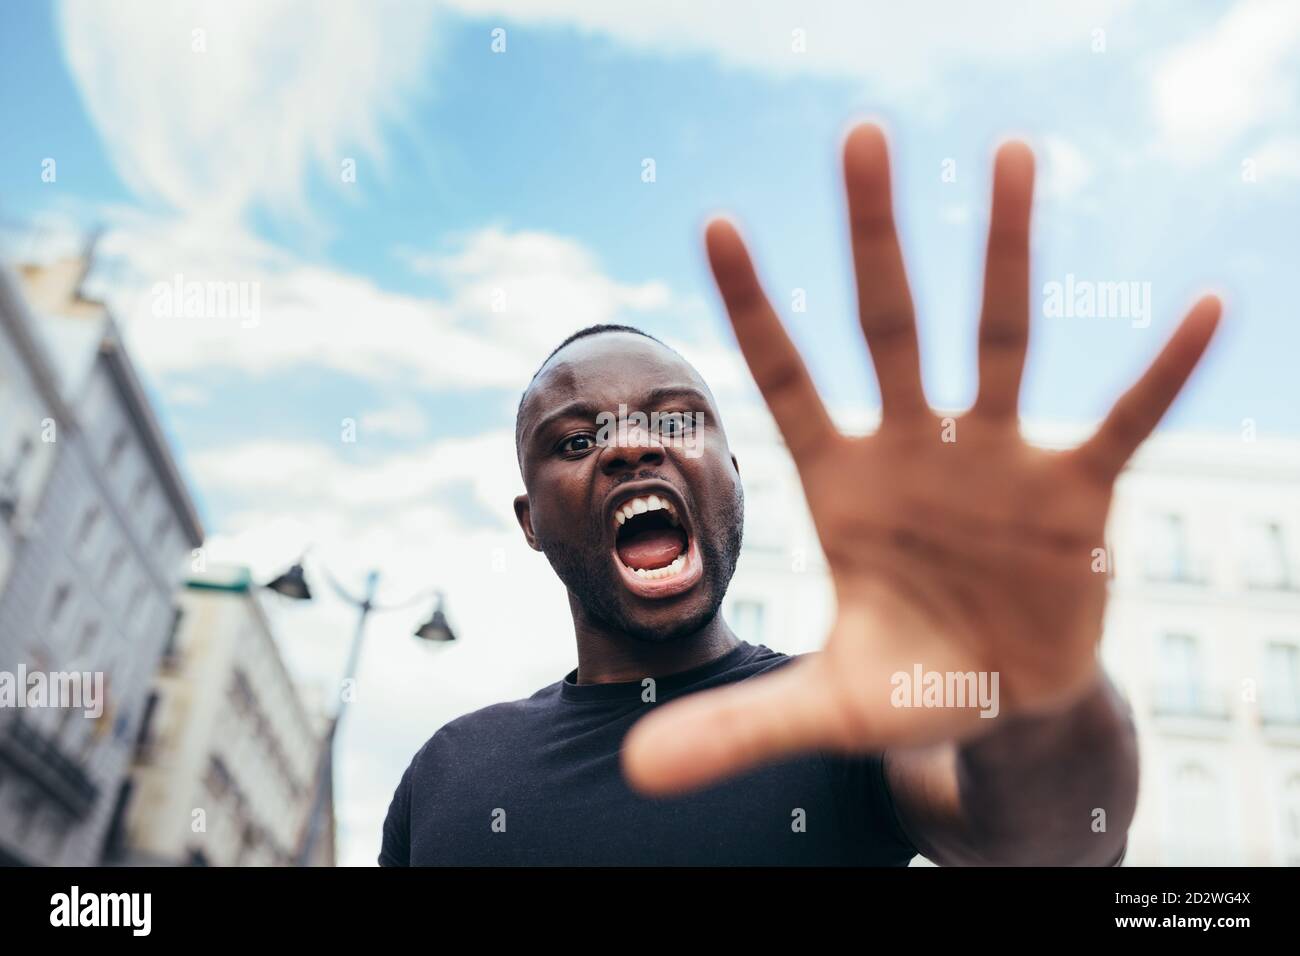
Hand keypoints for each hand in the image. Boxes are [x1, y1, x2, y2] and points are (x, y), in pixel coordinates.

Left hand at [622, 122, 1219, 794]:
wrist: (1002, 702)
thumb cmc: (907, 682)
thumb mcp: (823, 710)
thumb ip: (737, 726)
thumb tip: (637, 773)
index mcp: (845, 484)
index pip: (787, 380)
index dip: (755, 308)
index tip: (715, 222)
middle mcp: (917, 450)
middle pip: (889, 325)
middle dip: (872, 237)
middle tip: (857, 135)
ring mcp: (998, 462)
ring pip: (999, 341)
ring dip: (1004, 254)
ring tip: (1008, 155)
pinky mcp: (1078, 494)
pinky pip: (1126, 421)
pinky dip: (1160, 375)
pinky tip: (1204, 310)